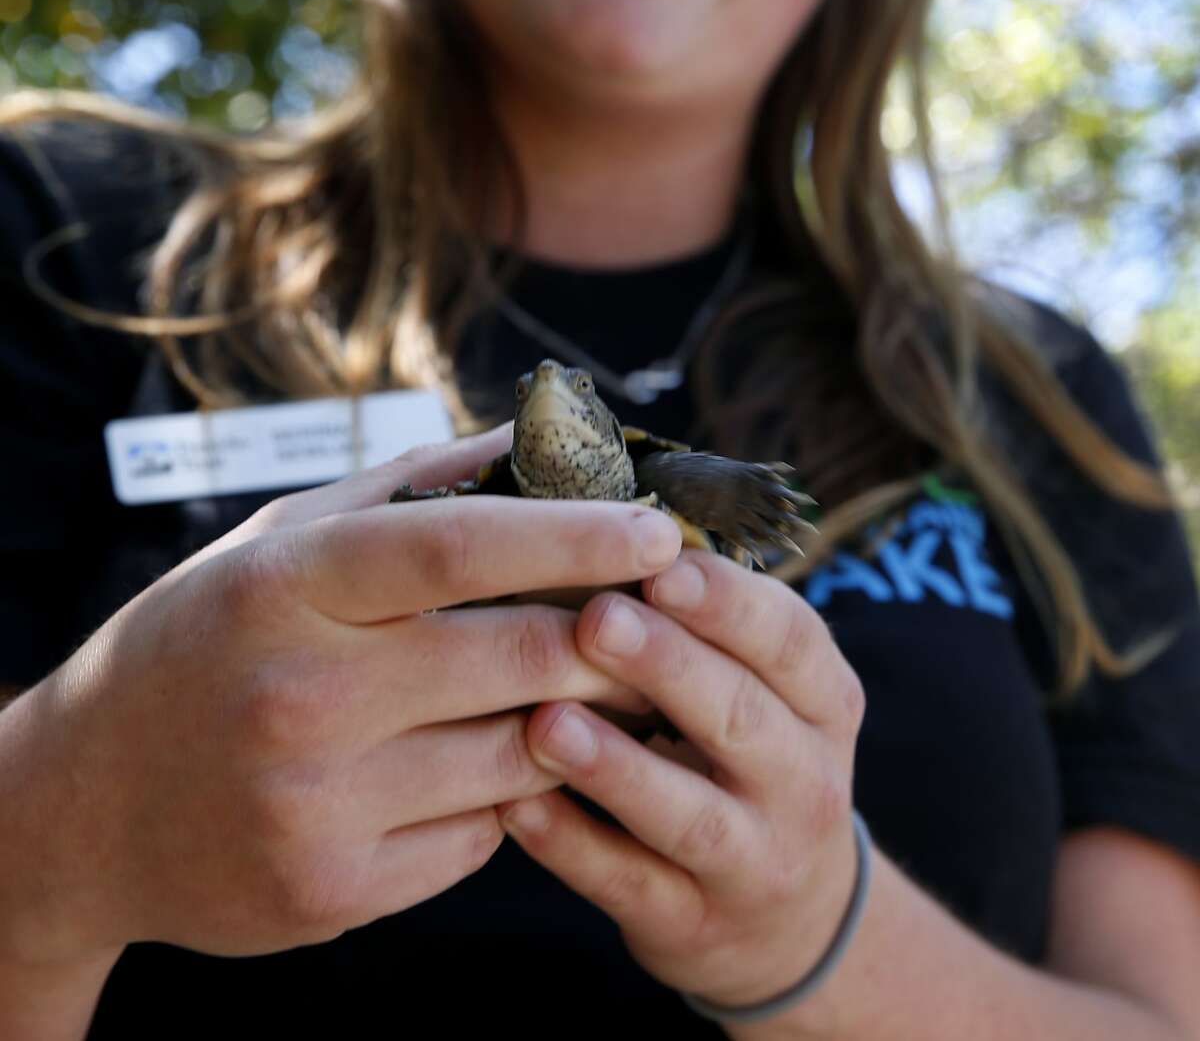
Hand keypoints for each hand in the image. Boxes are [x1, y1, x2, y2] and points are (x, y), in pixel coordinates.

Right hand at [0, 428, 681, 967]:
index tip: (662, 529)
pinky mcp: (332, 893)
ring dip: (582, 716)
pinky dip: (512, 793)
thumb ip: (414, 484)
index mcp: (289, 586)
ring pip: (518, 754)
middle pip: (516, 657)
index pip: (463, 546)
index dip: (577, 534)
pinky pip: (481, 835)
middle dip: (615, 634)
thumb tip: (542, 434)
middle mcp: (301, 695)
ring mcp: (315, 805)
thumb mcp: (282, 537)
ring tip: (610, 680)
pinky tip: (502, 761)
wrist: (83, 805)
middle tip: (671, 612)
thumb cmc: (208, 639)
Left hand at [497, 549, 865, 1011]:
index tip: (658, 559)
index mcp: (822, 699)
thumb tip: (595, 510)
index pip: (790, 639)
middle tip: (595, 618)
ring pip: (691, 816)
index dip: (726, 601)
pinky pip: (628, 886)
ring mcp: (755, 862)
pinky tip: (512, 804)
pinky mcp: (693, 928)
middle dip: (668, 665)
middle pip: (742, 719)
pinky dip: (570, 847)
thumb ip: (699, 614)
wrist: (789, 918)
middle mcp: (804, 780)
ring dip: (616, 767)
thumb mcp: (761, 683)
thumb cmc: (744, 751)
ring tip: (545, 721)